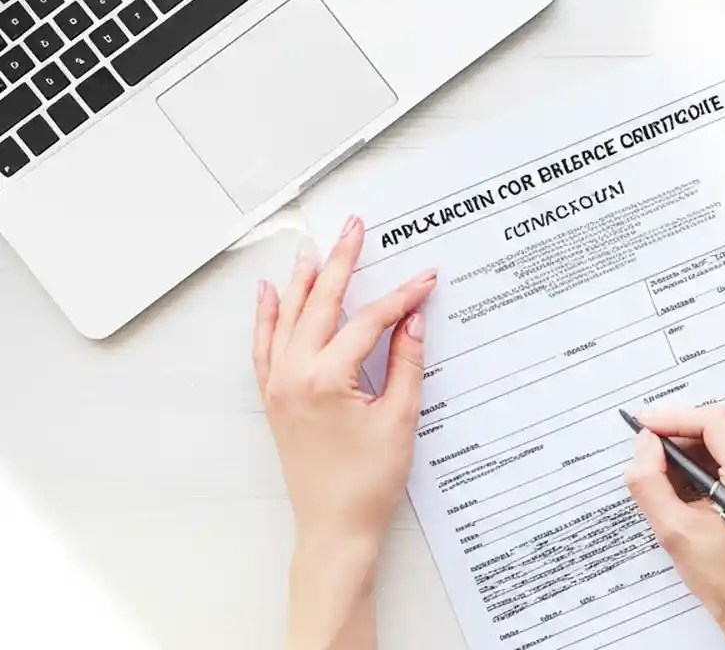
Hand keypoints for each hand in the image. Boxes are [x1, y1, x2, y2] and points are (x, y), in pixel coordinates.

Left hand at [252, 215, 436, 648]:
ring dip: (304, 280)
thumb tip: (413, 320)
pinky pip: (265, 345)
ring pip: (289, 317)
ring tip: (316, 247)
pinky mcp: (274, 398)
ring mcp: (278, 385)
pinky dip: (268, 316)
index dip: (402, 297)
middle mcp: (294, 375)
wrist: (334, 528)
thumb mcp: (400, 418)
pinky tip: (271, 293)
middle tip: (355, 228)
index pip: (369, 322)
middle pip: (321, 304)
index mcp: (326, 379)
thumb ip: (407, 363)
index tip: (426, 280)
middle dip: (341, 262)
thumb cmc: (368, 483)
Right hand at [624, 406, 724, 649]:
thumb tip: (646, 443)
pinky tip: (693, 490)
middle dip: (681, 438)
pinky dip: (710, 465)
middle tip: (651, 458)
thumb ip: (650, 481)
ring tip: (671, 482)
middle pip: (721, 429)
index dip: (674, 418)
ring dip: (694, 453)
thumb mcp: (673, 531)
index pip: (714, 422)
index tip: (645, 426)